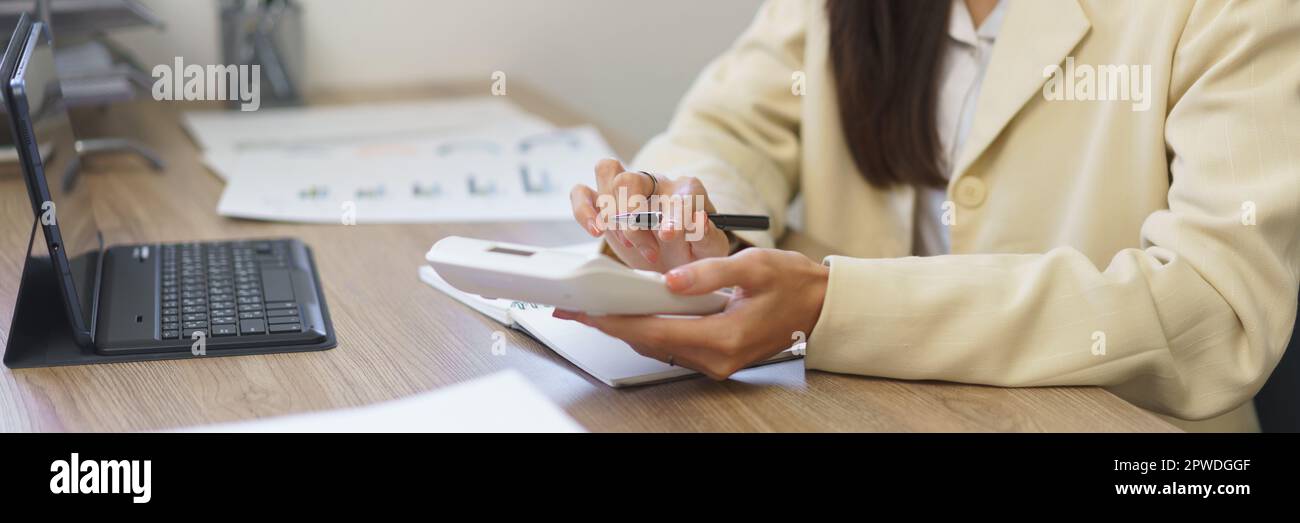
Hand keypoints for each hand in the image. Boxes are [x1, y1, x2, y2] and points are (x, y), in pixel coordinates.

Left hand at [553, 248, 828, 379]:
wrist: (822, 305)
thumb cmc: (793, 283)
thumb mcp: (754, 266)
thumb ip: (710, 273)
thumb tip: (670, 282)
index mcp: (723, 338)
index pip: (654, 331)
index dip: (615, 320)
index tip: (585, 311)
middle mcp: (716, 359)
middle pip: (649, 342)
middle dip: (611, 324)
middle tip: (576, 307)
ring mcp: (716, 363)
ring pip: (658, 345)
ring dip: (628, 327)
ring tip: (596, 307)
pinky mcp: (717, 358)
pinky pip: (672, 344)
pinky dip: (649, 328)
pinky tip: (633, 311)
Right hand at [569, 158, 729, 271]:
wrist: (676, 262)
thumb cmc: (693, 252)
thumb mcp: (710, 250)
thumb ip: (708, 237)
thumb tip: (697, 222)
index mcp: (688, 191)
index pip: (681, 190)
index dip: (674, 212)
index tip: (669, 235)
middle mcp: (656, 183)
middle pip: (632, 178)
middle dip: (633, 217)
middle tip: (650, 250)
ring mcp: (627, 191)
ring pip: (606, 171)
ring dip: (610, 209)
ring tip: (625, 241)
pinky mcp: (604, 206)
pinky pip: (581, 192)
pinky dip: (584, 210)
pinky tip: (597, 231)